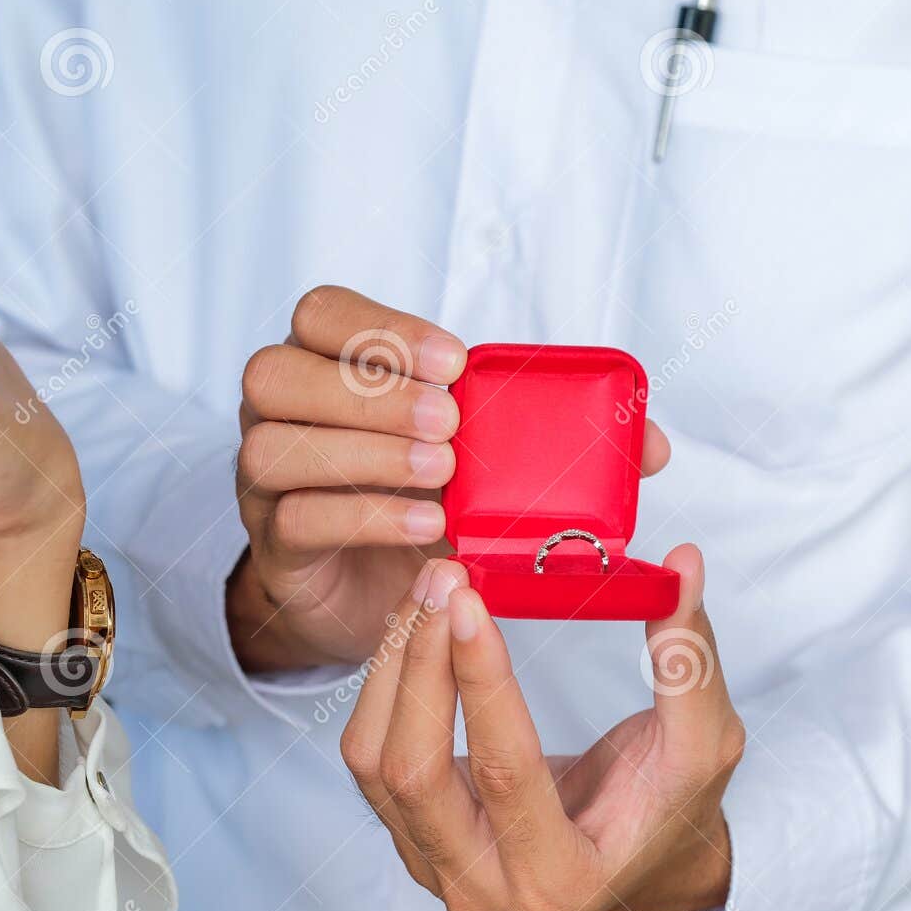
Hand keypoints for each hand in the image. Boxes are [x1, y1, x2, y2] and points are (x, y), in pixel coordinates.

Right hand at [231, 285, 669, 670]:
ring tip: (441, 475)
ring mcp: (262, 482)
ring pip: (273, 446)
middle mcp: (279, 415)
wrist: (365, 595)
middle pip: (274, 372)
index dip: (381, 329)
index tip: (456, 362)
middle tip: (451, 424)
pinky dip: (364, 516)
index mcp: (323, 367)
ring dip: (364, 454)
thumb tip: (648, 445)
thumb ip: (551, 439)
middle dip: (368, 393)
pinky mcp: (275, 546)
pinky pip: (294, 520)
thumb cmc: (417, 503)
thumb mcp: (479, 460)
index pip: (321, 314)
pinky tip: (425, 525)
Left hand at [339, 547, 741, 910]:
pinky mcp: (407, 840)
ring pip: (374, 762)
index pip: (503, 771)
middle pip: (413, 772)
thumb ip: (689, 661)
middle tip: (443, 582)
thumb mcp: (704, 742)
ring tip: (424, 593)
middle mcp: (482, 894)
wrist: (635, 861)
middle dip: (419, 665)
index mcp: (558, 884)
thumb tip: (684, 563)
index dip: (480, 680)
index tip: (467, 600)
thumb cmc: (669, 805)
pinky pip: (369, 759)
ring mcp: (434, 872)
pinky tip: (412, 630)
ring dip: (392, 666)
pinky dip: (383, 686)